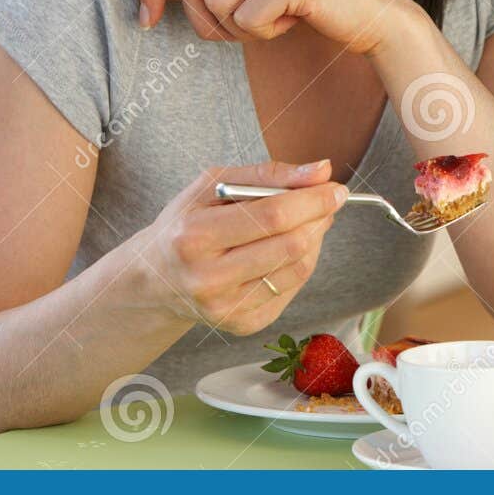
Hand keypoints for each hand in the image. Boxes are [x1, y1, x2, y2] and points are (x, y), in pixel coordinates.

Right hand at [131, 159, 346, 335]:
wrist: (157, 277)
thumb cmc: (187, 223)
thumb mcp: (214, 186)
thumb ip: (268, 174)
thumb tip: (321, 169)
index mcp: (194, 237)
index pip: (272, 216)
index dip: (312, 201)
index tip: (336, 188)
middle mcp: (208, 279)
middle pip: (289, 246)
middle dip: (319, 218)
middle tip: (328, 201)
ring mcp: (226, 307)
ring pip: (297, 269)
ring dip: (314, 239)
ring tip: (307, 221)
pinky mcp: (242, 324)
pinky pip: (292, 288)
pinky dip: (301, 262)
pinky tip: (288, 248)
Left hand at [137, 0, 416, 53]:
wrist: (376, 14)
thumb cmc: (310, 2)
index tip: (147, 19)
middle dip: (204, 19)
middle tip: (240, 27)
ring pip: (215, 5)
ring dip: (238, 29)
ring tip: (273, 19)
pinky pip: (246, 21)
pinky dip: (263, 34)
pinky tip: (290, 23)